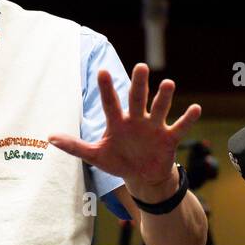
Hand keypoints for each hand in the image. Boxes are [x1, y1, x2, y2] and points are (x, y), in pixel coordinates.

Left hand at [48, 64, 200, 200]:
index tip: (101, 70)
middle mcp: (136, 120)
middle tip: (141, 67)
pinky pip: (180, 127)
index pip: (110, 103)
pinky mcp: (169, 138)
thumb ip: (74, 146)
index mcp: (117, 122)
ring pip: (159, 109)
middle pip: (137, 98)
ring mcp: (154, 127)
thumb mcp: (95, 156)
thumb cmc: (118, 160)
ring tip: (168, 84)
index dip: (106, 89)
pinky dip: (188, 119)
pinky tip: (195, 108)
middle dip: (139, 84)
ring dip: (164, 97)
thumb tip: (49, 137)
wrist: (142, 177)